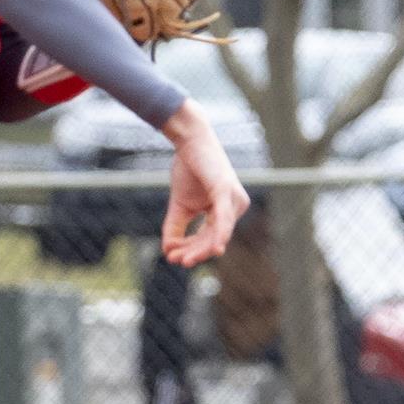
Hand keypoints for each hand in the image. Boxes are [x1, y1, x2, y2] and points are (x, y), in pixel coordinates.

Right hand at [159, 99, 249, 266]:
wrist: (189, 141)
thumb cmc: (188, 169)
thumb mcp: (180, 205)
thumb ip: (175, 227)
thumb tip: (167, 250)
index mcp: (226, 210)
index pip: (210, 237)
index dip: (192, 249)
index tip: (173, 258)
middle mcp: (236, 206)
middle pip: (215, 238)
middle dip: (196, 252)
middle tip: (178, 262)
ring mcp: (234, 199)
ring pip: (219, 233)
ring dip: (202, 249)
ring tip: (185, 259)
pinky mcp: (227, 190)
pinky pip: (224, 218)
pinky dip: (220, 234)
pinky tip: (215, 249)